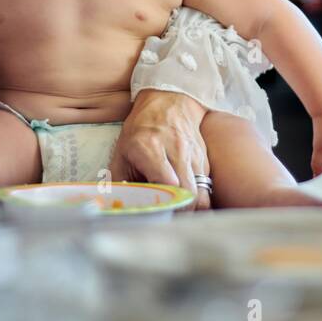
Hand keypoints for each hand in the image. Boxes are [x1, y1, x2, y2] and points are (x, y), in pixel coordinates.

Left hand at [108, 89, 211, 209]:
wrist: (169, 100)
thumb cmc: (141, 128)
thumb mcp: (122, 151)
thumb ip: (119, 180)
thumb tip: (116, 206)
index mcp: (150, 148)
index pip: (169, 185)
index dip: (166, 205)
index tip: (158, 215)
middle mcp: (176, 151)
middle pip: (189, 194)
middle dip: (181, 213)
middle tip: (169, 220)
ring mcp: (194, 155)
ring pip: (203, 194)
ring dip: (191, 209)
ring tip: (178, 214)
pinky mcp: (204, 160)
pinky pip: (205, 187)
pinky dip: (197, 198)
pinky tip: (185, 201)